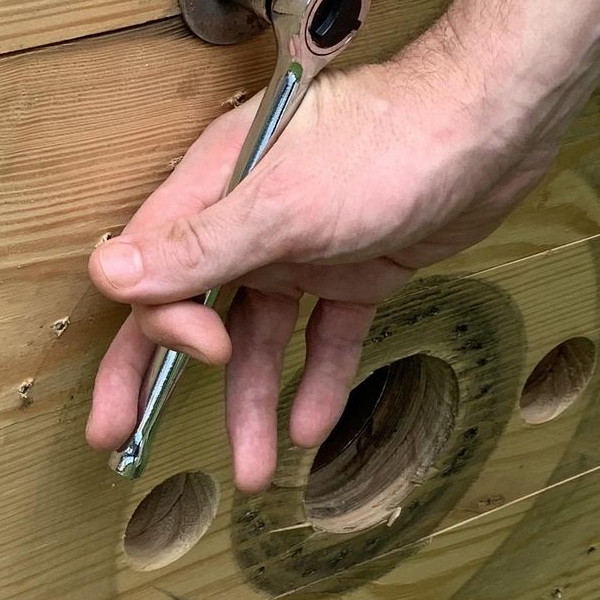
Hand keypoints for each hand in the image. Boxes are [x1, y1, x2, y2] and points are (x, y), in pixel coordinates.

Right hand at [83, 20, 577, 492]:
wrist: (489, 127)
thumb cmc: (387, 141)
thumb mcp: (282, 205)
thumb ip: (198, 247)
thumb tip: (109, 276)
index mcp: (213, 187)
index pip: (152, 270)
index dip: (162, 323)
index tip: (206, 353)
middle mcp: (246, 221)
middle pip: (184, 308)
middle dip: (153, 375)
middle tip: (117, 438)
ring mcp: (300, 248)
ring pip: (256, 336)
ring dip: (249, 402)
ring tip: (252, 472)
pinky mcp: (354, 269)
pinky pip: (323, 336)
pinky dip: (315, 379)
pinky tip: (310, 426)